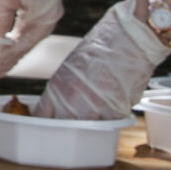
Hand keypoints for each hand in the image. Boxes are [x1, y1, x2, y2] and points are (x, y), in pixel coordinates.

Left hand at [0, 0, 63, 69]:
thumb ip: (1, 22)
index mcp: (42, 19)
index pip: (23, 46)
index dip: (8, 59)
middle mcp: (52, 16)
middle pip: (30, 41)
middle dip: (14, 56)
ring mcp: (53, 7)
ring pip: (34, 32)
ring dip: (19, 44)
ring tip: (5, 58)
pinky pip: (37, 21)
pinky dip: (25, 30)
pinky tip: (15, 38)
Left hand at [36, 0, 170, 120]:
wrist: (129, 39)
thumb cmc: (100, 49)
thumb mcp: (71, 68)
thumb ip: (63, 91)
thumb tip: (59, 109)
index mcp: (57, 87)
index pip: (41, 116)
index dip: (44, 124)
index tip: (47, 126)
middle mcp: (72, 100)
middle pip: (62, 128)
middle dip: (65, 130)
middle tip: (71, 128)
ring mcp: (94, 107)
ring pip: (86, 130)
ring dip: (89, 128)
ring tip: (93, 120)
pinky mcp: (116, 110)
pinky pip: (110, 125)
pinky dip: (111, 121)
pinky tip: (112, 111)